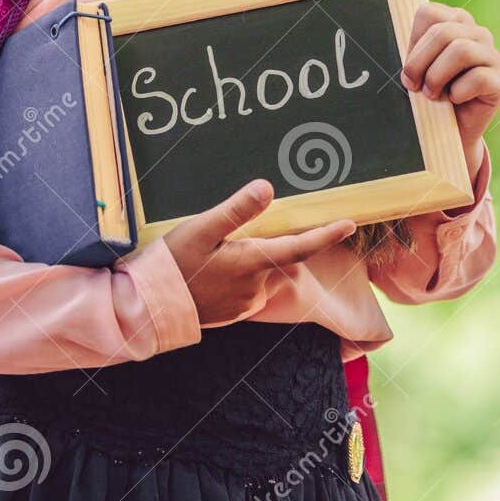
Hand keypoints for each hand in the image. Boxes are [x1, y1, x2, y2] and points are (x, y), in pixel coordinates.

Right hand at [163, 179, 356, 325]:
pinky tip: (216, 272)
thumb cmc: (173, 263)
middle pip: (280, 260)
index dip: (326, 235)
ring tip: (218, 254)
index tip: (349, 224)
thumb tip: (267, 188)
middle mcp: (256, 285)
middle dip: (275, 245)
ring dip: (254, 261)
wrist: (150, 307)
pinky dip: (242, 277)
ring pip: (264, 274)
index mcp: (252, 261)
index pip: (299, 247)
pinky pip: (250, 289)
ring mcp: (247, 302)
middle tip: (246, 234)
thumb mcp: (200, 229)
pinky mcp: (235, 313)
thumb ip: (236, 210)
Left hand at [399, 2, 499, 173]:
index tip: (409, 66)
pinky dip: (458, 93)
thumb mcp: (413, 67)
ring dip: (437, 78)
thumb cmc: (426, 92)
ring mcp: (493, 56)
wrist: (445, 131)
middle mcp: (478, 34)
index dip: (413, 42)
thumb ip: (409, 49)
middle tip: (413, 85)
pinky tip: (456, 100)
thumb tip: (392, 38)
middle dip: (419, 63)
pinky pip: (478, 78)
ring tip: (433, 94)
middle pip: (443, 32)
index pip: (429, 13)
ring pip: (461, 51)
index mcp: (455, 22)